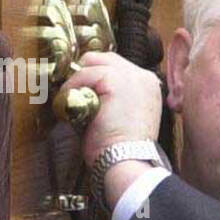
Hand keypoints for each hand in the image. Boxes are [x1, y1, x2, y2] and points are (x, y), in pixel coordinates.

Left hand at [62, 51, 163, 166]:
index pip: (117, 66)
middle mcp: (143, 77)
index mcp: (148, 86)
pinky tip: (71, 103)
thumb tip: (86, 92)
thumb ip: (110, 99)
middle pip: (105, 58)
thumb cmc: (121, 150)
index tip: (81, 90)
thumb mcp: (121, 118)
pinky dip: (73, 86)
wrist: (127, 161)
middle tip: (71, 91)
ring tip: (71, 101)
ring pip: (93, 62)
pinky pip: (84, 73)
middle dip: (85, 72)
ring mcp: (131, 76)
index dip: (95, 75)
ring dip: (78, 80)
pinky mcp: (114, 80)